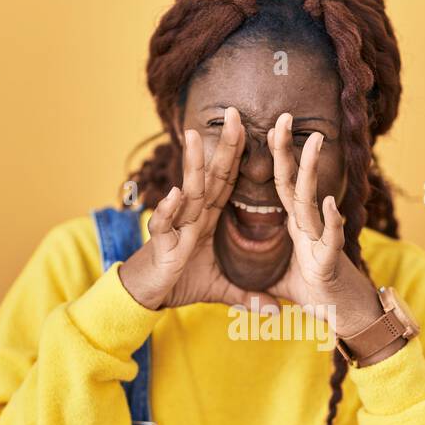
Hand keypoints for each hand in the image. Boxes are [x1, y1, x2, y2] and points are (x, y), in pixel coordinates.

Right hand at [118, 108, 280, 311]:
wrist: (148, 297)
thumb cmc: (181, 282)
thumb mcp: (222, 289)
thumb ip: (249, 294)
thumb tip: (276, 310)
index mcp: (207, 217)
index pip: (227, 182)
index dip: (239, 157)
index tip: (254, 128)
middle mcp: (192, 215)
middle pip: (211, 176)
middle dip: (222, 147)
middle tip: (234, 114)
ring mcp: (176, 227)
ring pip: (187, 192)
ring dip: (192, 166)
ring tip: (197, 137)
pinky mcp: (161, 246)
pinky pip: (164, 225)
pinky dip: (168, 210)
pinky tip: (175, 194)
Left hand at [265, 113, 391, 346]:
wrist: (348, 316)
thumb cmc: (317, 293)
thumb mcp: (280, 276)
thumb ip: (262, 263)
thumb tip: (238, 251)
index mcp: (296, 226)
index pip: (282, 185)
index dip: (274, 158)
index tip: (265, 128)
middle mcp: (309, 227)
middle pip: (294, 183)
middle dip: (288, 151)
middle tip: (282, 116)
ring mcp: (321, 242)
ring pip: (312, 202)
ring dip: (311, 172)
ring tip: (312, 142)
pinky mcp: (330, 265)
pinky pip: (330, 239)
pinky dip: (330, 221)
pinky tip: (327, 201)